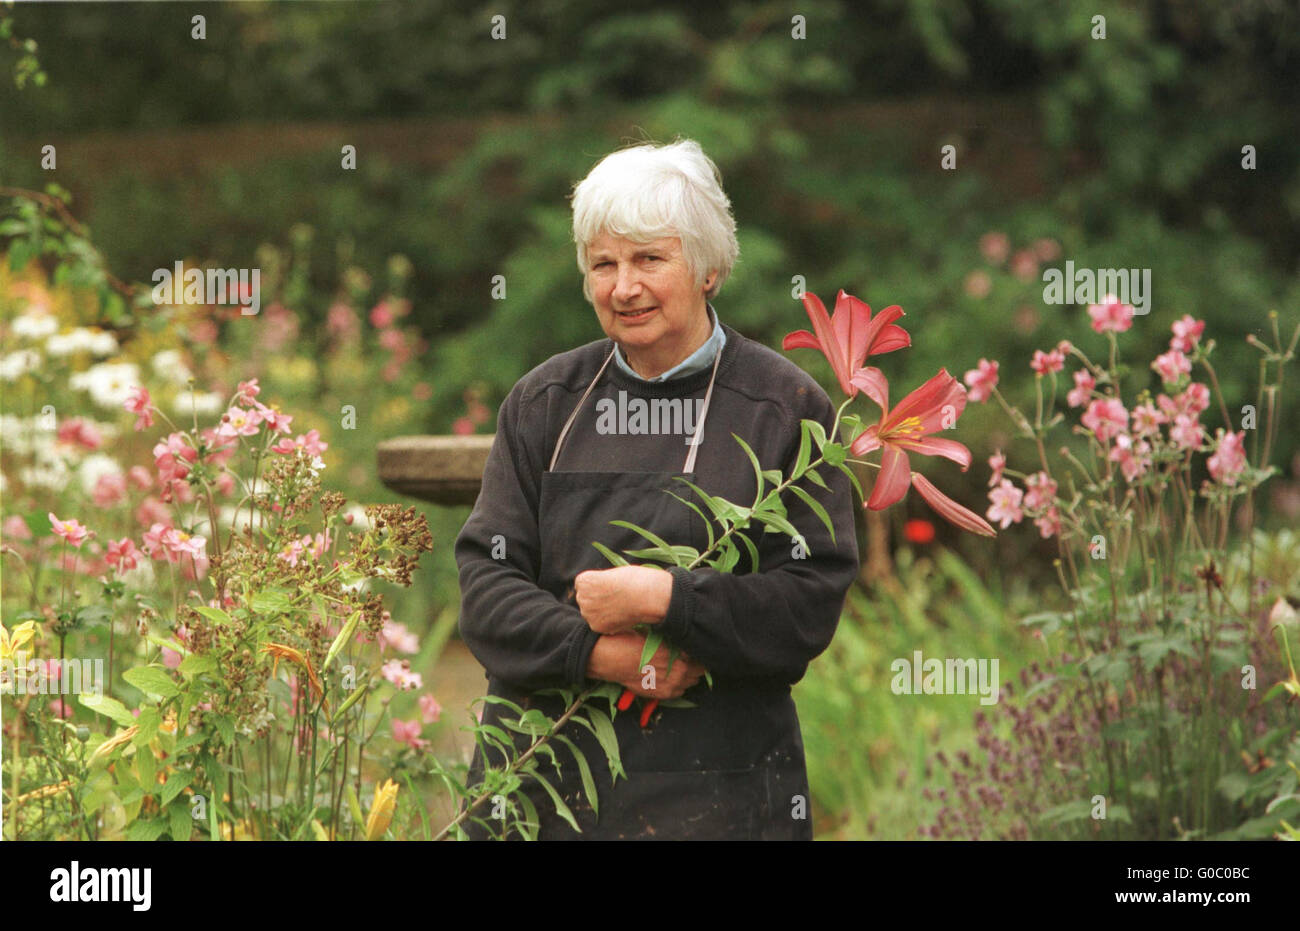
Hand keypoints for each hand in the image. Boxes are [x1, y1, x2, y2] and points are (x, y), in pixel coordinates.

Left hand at [574, 565, 672, 634]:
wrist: (646, 597)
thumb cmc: (634, 580)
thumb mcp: (613, 574)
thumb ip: (601, 582)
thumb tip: (599, 592)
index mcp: (583, 581)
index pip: (583, 585)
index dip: (598, 586)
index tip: (610, 587)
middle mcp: (581, 597)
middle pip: (585, 600)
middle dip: (597, 600)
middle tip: (615, 599)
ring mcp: (588, 613)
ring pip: (591, 613)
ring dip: (601, 612)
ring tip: (619, 607)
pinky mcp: (596, 627)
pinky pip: (599, 625)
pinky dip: (608, 622)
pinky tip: (620, 616)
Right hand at [585, 631, 705, 698]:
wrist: (610, 659)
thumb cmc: (630, 641)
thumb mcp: (655, 633)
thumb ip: (673, 639)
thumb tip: (684, 637)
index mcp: (678, 651)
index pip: (700, 654)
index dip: (697, 650)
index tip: (693, 647)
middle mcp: (678, 670)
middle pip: (700, 670)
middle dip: (696, 663)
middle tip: (688, 656)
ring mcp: (670, 684)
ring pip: (692, 681)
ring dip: (689, 674)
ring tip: (679, 666)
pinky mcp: (661, 693)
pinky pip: (679, 691)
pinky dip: (679, 685)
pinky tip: (671, 677)